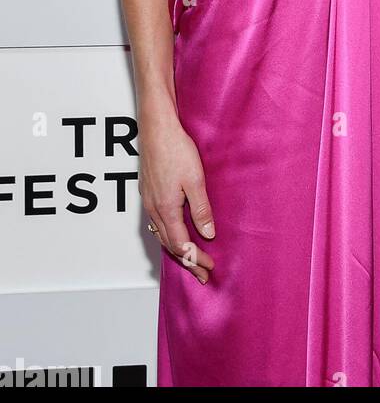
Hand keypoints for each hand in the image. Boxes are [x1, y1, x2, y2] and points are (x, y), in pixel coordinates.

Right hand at [140, 114, 216, 283]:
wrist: (156, 129)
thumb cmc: (176, 150)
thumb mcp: (195, 180)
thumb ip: (201, 209)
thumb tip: (207, 234)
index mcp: (166, 209)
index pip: (181, 245)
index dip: (195, 259)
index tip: (208, 268)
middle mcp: (154, 209)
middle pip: (169, 244)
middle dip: (187, 261)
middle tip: (201, 272)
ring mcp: (148, 201)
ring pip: (161, 234)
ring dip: (176, 249)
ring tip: (190, 258)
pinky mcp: (148, 192)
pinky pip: (157, 222)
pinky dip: (168, 235)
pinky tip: (175, 232)